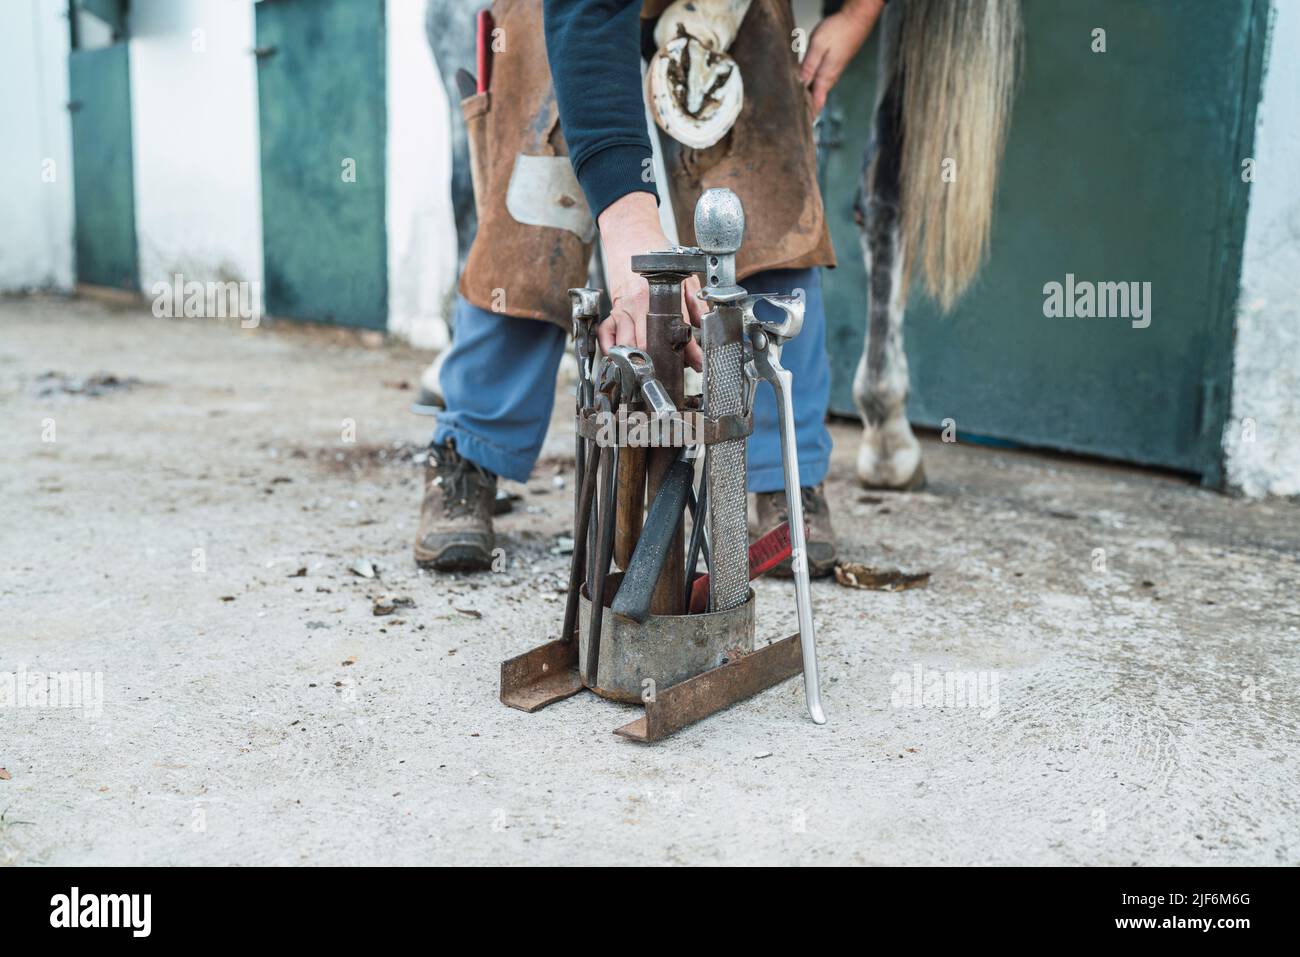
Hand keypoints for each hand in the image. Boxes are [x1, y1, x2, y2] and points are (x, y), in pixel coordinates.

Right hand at [597, 191, 704, 370]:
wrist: (632, 236)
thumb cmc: (658, 257)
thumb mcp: (685, 277)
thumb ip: (696, 305)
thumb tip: (704, 329)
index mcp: (660, 298)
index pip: (676, 333)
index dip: (689, 353)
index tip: (697, 365)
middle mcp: (639, 306)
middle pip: (647, 345)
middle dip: (660, 362)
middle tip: (673, 371)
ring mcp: (623, 309)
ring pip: (626, 344)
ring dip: (636, 360)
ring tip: (650, 370)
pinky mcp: (613, 309)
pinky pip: (605, 334)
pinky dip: (610, 349)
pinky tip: (620, 357)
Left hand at [800, 0, 883, 116]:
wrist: (857, 19)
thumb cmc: (839, 29)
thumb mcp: (817, 46)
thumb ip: (808, 66)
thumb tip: (798, 85)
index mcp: (826, 76)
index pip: (816, 102)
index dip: (808, 115)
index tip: (801, 128)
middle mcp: (831, 77)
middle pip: (816, 98)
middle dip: (805, 108)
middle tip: (794, 120)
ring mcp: (833, 71)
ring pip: (818, 88)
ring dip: (808, 97)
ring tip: (797, 107)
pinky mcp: (834, 64)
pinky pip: (821, 79)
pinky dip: (812, 85)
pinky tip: (805, 85)